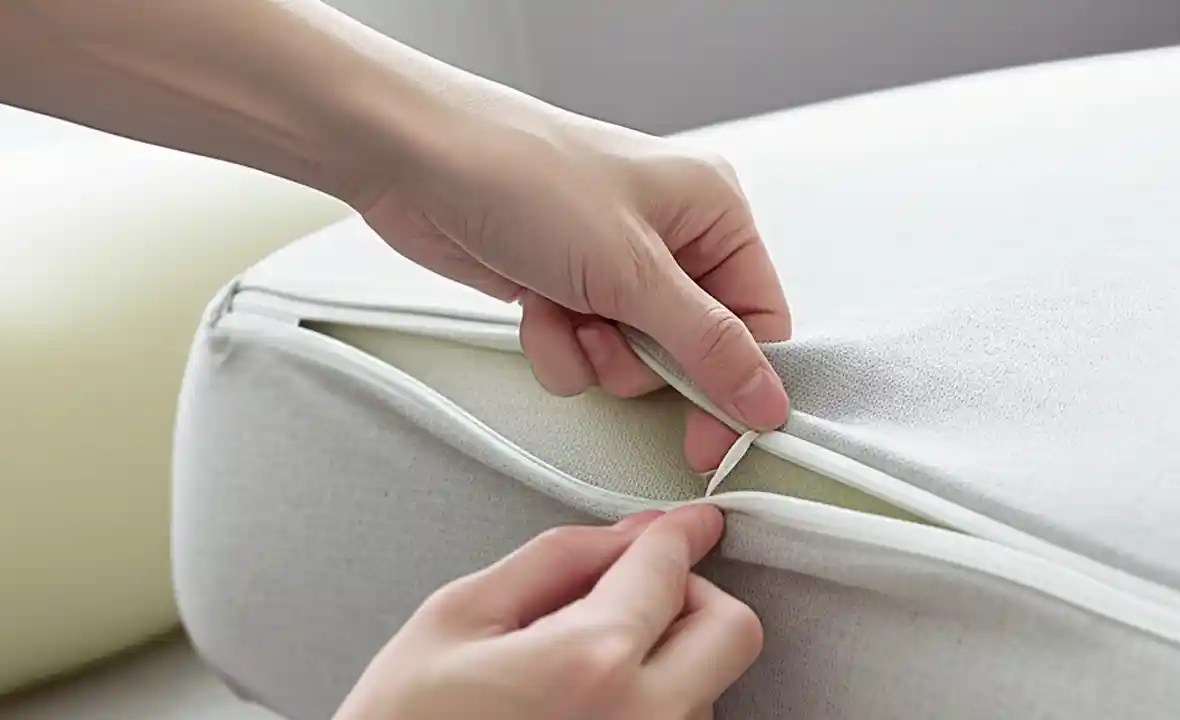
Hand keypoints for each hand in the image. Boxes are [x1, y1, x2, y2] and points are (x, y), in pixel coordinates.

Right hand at [334, 506, 761, 719]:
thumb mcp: (455, 617)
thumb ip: (553, 561)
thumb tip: (626, 533)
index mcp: (588, 663)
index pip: (668, 568)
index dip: (677, 532)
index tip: (690, 524)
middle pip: (732, 630)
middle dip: (692, 596)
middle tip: (636, 595)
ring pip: (710, 685)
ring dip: (669, 657)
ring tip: (583, 672)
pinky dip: (654, 703)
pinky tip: (590, 706)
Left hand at [360, 81, 790, 469]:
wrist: (412, 161)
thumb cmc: (524, 179)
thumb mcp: (633, 271)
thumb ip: (707, 345)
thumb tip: (768, 400)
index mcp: (711, 209)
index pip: (758, 319)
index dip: (736, 382)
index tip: (710, 437)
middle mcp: (669, 235)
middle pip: (693, 349)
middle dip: (643, 360)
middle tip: (609, 337)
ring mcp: (611, 263)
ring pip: (632, 359)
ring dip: (592, 354)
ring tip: (561, 310)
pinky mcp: (563, 285)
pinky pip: (582, 352)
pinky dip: (556, 344)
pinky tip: (531, 307)